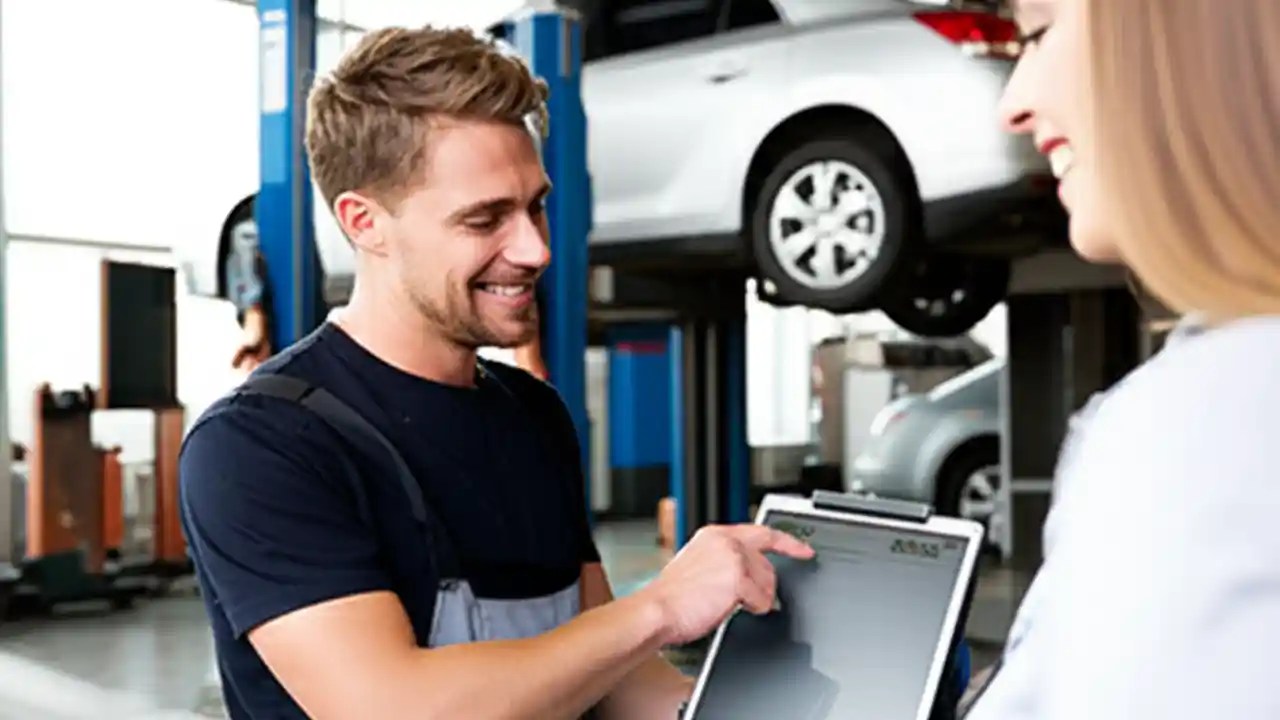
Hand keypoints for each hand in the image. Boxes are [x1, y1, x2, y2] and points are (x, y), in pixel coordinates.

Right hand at [638, 524, 814, 646]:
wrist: (657, 611)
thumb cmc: (672, 598)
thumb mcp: (699, 567)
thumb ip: (725, 561)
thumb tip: (749, 574)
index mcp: (715, 535)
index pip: (762, 534)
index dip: (788, 543)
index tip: (804, 550)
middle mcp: (726, 540)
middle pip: (768, 565)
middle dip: (763, 587)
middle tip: (743, 601)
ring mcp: (733, 557)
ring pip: (768, 583)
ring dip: (755, 599)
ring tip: (727, 603)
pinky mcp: (738, 578)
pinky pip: (762, 600)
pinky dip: (752, 609)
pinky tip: (731, 609)